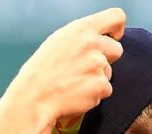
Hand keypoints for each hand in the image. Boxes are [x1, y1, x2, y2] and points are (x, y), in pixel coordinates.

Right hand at [4, 8, 125, 125]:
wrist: (33, 98)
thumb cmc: (42, 72)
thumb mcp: (58, 42)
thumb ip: (81, 38)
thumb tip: (99, 40)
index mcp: (81, 29)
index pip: (116, 17)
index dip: (117, 29)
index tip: (113, 37)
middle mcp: (92, 44)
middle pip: (116, 50)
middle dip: (106, 60)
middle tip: (84, 69)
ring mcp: (98, 65)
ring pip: (109, 73)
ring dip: (97, 79)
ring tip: (74, 83)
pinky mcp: (100, 85)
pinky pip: (105, 90)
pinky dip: (93, 95)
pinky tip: (76, 94)